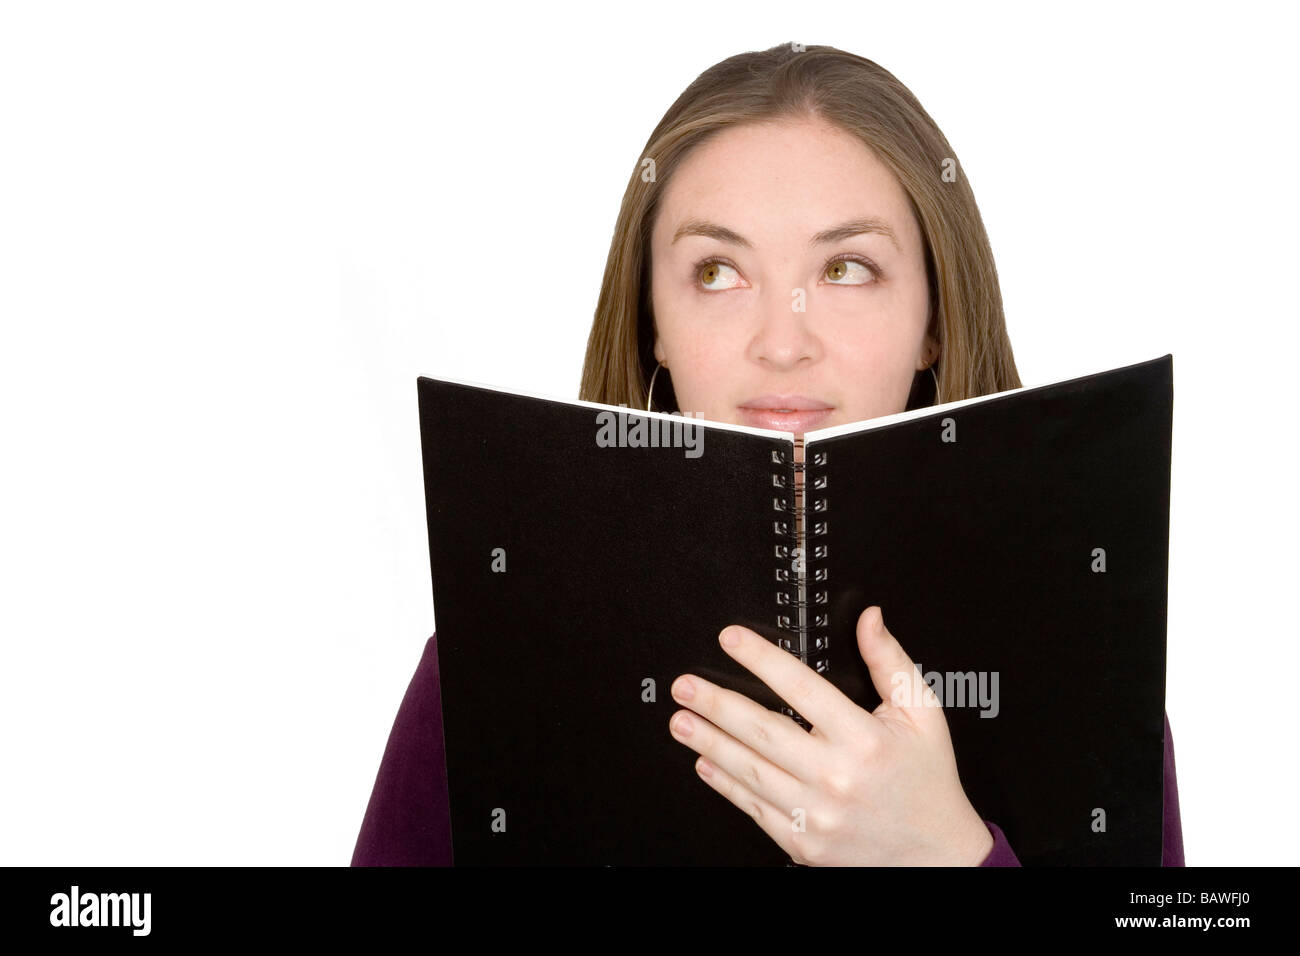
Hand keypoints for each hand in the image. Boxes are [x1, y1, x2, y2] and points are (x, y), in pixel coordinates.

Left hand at [668, 606, 993, 865]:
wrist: (936, 856)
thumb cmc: (927, 781)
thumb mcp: (922, 714)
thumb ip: (890, 662)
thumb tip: (868, 620)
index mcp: (865, 738)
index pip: (801, 687)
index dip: (761, 659)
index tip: (732, 639)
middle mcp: (836, 776)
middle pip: (762, 730)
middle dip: (716, 704)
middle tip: (685, 686)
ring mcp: (816, 812)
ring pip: (749, 770)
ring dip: (708, 741)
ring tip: (681, 719)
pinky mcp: (802, 841)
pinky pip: (753, 807)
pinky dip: (725, 783)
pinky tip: (705, 762)